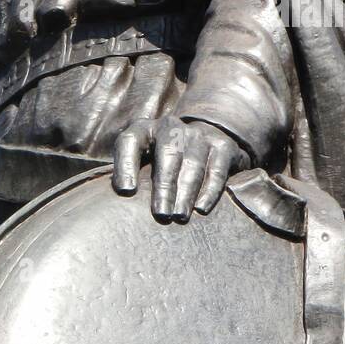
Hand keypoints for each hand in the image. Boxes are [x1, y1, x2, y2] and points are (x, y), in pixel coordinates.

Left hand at [112, 114, 250, 221]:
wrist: (204, 136)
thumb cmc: (162, 159)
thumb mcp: (142, 157)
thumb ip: (129, 173)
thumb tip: (122, 199)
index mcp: (144, 129)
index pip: (130, 141)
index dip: (126, 164)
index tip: (126, 191)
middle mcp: (171, 127)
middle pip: (167, 153)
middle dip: (164, 186)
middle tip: (161, 214)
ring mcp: (198, 135)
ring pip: (193, 162)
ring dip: (186, 191)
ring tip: (180, 216)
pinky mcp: (222, 146)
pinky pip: (217, 169)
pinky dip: (210, 190)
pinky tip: (202, 208)